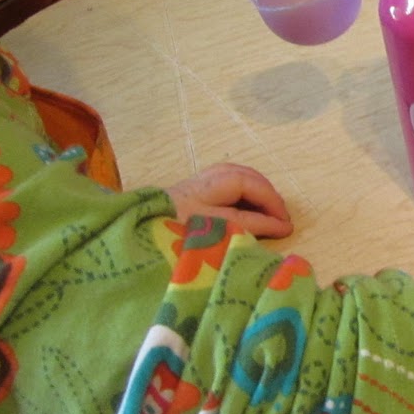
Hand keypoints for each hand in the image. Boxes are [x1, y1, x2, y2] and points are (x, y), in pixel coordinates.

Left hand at [166, 163, 292, 238]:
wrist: (126, 238)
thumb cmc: (167, 238)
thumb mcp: (211, 236)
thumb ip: (245, 228)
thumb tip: (282, 227)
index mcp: (205, 192)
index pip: (248, 195)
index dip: (270, 211)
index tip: (288, 228)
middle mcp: (201, 182)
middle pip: (244, 177)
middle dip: (267, 194)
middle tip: (282, 217)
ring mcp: (193, 184)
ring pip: (235, 175)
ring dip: (257, 188)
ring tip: (270, 208)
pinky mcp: (188, 191)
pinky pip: (225, 180)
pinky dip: (243, 187)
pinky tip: (248, 203)